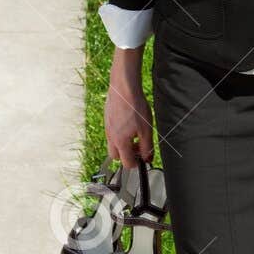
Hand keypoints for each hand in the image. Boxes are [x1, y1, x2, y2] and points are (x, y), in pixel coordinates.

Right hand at [105, 52, 154, 166]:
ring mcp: (107, 128)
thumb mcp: (146, 130)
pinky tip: (128, 124)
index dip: (137, 164)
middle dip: (127, 155)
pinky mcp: (107, 120)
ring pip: (113, 144)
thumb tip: (147, 158)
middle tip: (138, 147)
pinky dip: (119, 134)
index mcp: (120, 142)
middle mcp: (111, 137)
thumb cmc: (136, 107)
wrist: (125, 89)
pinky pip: (111, 133)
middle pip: (116, 157)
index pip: (127, 163)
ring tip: (134, 134)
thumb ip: (147, 147)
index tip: (143, 158)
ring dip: (123, 144)